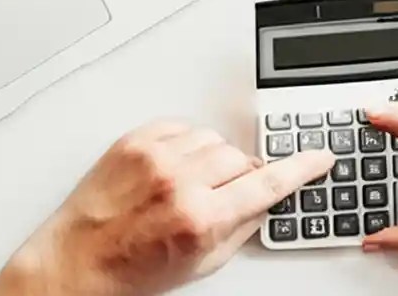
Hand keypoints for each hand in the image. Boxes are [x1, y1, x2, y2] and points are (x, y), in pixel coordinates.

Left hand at [0, 121, 334, 295]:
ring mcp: (154, 157)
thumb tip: (264, 201)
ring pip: (213, 139)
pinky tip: (175, 168)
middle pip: (241, 158)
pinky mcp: (134, 141)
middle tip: (229, 193)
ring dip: (213, 159)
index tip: (318, 157)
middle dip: (243, 176)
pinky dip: (185, 145)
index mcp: (201, 217)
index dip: (300, 168)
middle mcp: (179, 182)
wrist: (79, 260)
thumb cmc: (131, 270)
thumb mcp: (201, 263)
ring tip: (194, 184)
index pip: (268, 183)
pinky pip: (180, 127)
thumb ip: (240, 227)